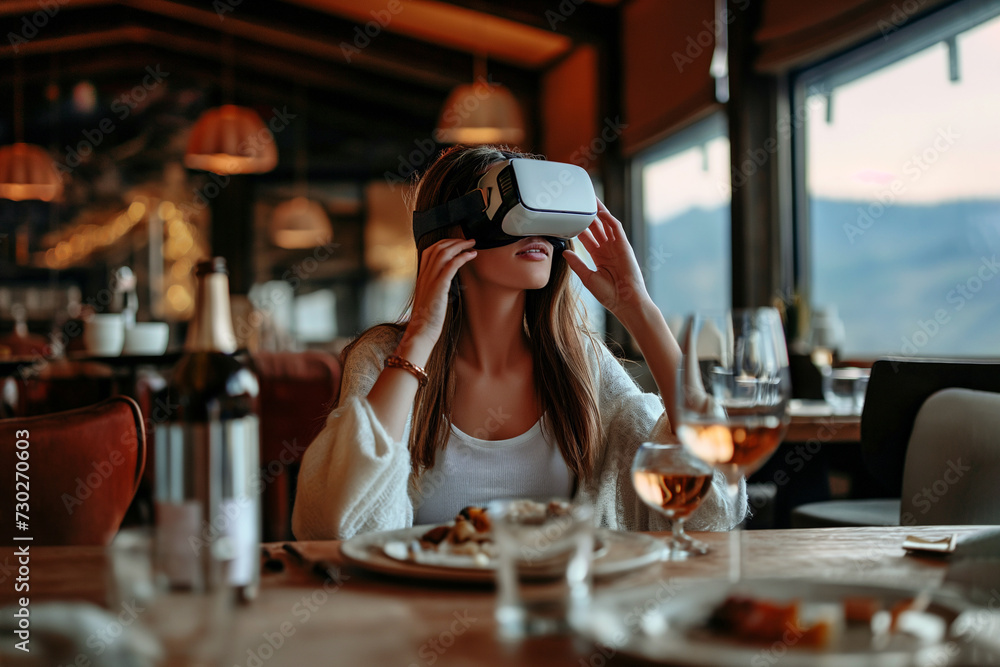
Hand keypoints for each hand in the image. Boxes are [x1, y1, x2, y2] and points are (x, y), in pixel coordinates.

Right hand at [402, 238, 476, 355]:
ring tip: (472, 245)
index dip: (444, 243)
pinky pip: (450, 266)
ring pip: (443, 253)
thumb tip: (446, 284)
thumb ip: (435, 288)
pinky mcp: (438, 287)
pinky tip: (471, 255)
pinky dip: (462, 257)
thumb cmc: (427, 320)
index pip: (430, 251)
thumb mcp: (430, 299)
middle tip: (468, 240)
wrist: (420, 332)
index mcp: (421, 277)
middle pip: (437, 248)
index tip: (457, 243)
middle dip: (454, 241)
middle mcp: (424, 275)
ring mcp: (430, 280)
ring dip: (459, 246)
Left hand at [564, 200, 650, 321]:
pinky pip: (616, 228)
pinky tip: (600, 212)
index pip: (587, 237)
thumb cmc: (609, 294)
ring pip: (607, 224)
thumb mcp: (587, 277)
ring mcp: (617, 247)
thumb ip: (577, 263)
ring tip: (590, 200)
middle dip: (589, 214)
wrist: (625, 302)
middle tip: (580, 202)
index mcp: (599, 257)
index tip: (570, 218)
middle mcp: (608, 250)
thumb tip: (565, 252)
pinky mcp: (625, 246)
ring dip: (599, 212)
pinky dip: (609, 219)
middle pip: (597, 227)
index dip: (580, 227)